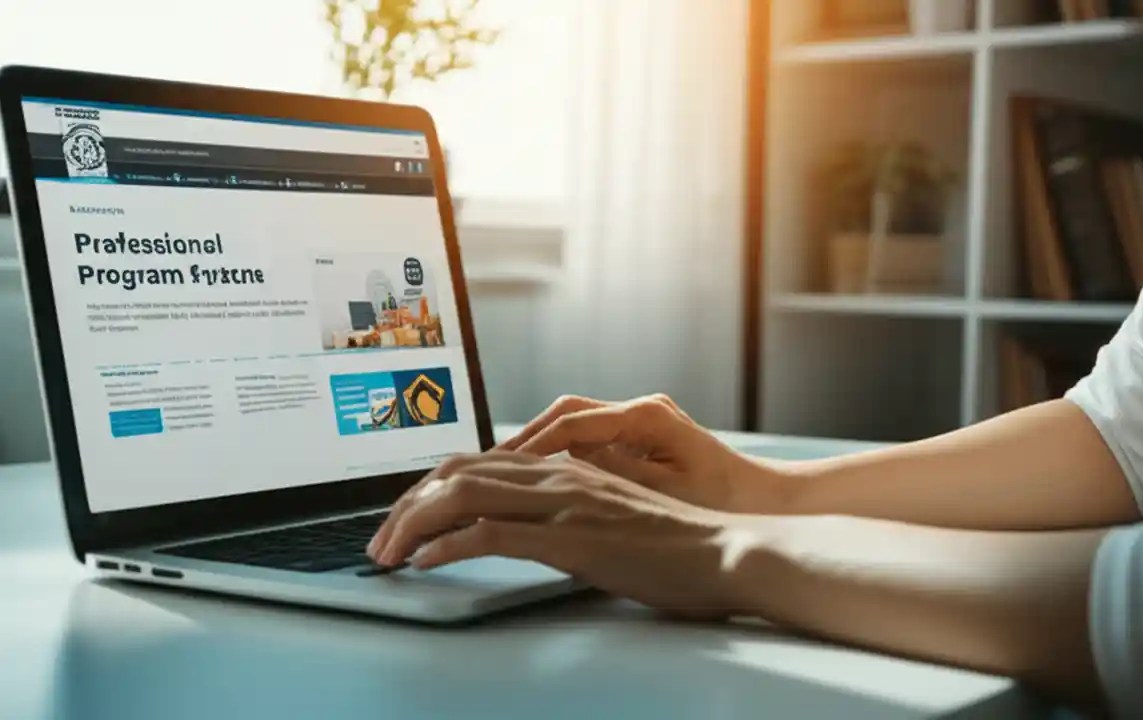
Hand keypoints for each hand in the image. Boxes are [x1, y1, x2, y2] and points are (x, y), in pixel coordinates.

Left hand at [365, 453, 753, 618]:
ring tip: (387, 554)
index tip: (402, 517)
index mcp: (564, 467)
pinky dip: (446, 546)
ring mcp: (562, 504)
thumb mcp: (611, 516)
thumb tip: (529, 526)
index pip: (475, 462)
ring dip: (413, 525)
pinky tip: (424, 562)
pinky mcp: (571, 538)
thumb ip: (569, 510)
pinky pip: (490, 534)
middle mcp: (557, 475)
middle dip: (405, 505)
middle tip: (380, 540)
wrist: (724, 551)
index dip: (427, 488)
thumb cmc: (675, 544)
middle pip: (456, 472)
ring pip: (463, 496)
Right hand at [497, 394, 782, 511]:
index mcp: (647, 417)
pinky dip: (560, 454)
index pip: (573, 423)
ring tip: (500, 471)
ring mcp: (640, 421)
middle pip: (566, 411)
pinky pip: (588, 439)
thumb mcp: (664, 495)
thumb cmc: (723, 504)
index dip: (533, 446)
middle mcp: (641, 409)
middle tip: (485, 465)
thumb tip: (561, 468)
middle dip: (525, 438)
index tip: (499, 467)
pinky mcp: (639, 438)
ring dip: (538, 443)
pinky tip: (537, 477)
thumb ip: (612, 477)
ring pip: (573, 421)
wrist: (762, 502)